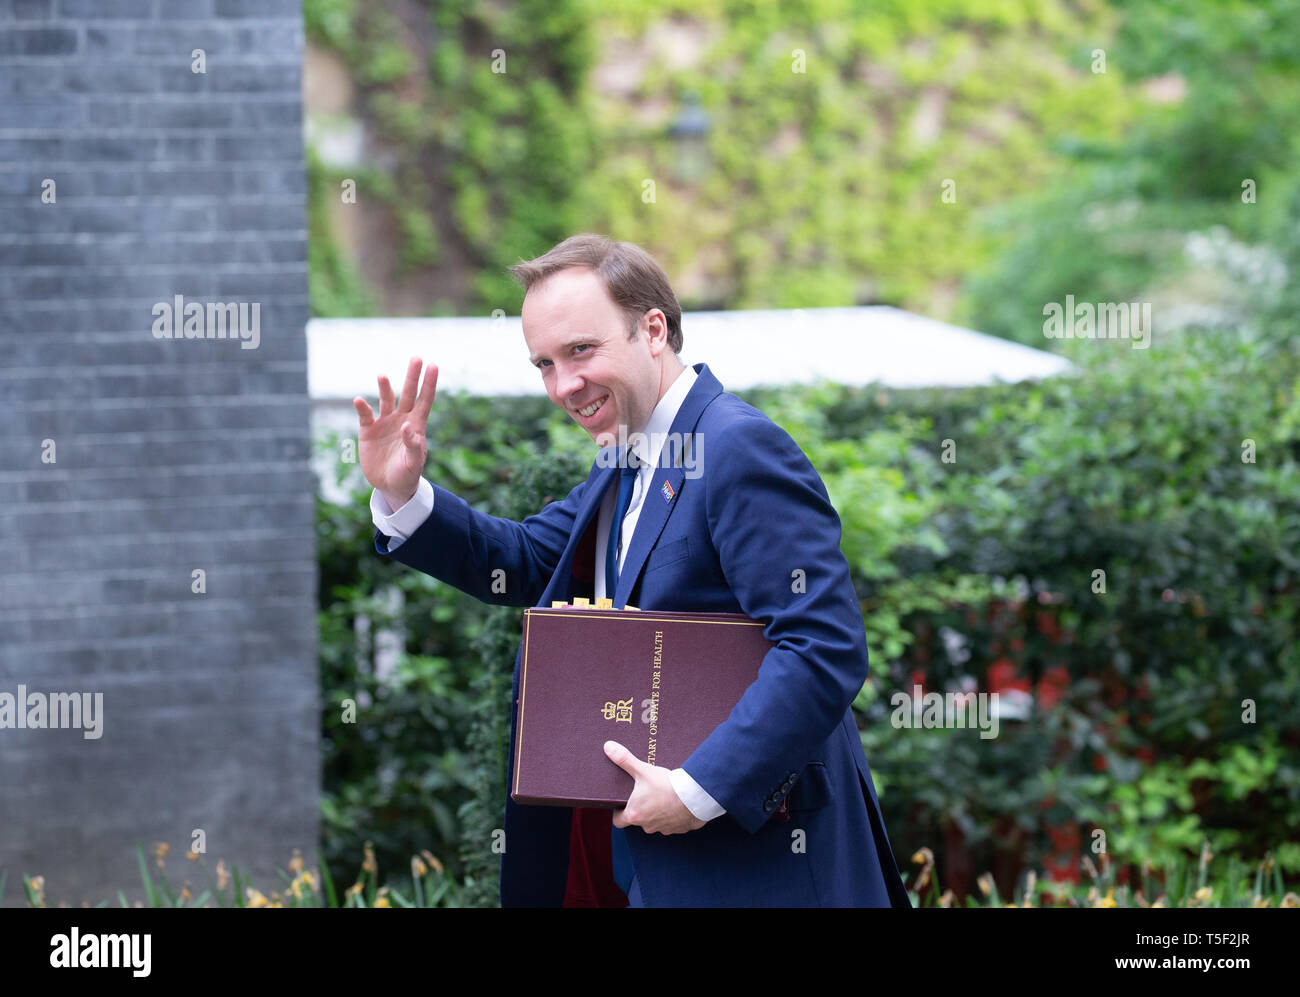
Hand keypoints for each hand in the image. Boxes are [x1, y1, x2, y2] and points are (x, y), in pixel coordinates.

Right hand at [354, 357, 437, 507]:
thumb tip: (408, 426)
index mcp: (417, 425)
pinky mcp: (368, 430)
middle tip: (416, 358)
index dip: (429, 383)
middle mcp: (401, 419)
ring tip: (382, 375)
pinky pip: (365, 415)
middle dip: (412, 376)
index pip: (425, 400)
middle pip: (407, 393)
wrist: (390, 486)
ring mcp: (385, 423)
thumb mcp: (413, 463)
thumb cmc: (407, 474)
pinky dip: (362, 407)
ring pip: (386, 399)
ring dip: (384, 387)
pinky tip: (359, 400)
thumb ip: (413, 445)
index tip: (433, 365)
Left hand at [605, 741, 706, 834]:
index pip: (618, 821)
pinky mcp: (679, 829)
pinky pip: (672, 824)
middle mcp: (647, 826)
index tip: (623, 802)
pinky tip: (677, 802)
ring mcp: (663, 829)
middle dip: (640, 808)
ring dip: (657, 812)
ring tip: (662, 796)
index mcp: (634, 815)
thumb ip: (624, 760)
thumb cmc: (667, 786)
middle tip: (645, 794)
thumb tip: (608, 747)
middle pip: (638, 820)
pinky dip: (672, 815)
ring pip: (655, 822)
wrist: (696, 796)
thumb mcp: (643, 770)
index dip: (619, 812)